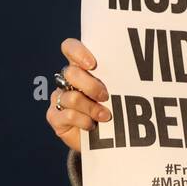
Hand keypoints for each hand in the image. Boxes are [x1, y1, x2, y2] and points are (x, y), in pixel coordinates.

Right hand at [45, 38, 110, 152]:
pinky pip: (68, 115)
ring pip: (72, 97)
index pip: (70, 48)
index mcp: (81, 67)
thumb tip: (131, 72)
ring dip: (92, 108)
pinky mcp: (54, 116)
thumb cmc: (112, 108)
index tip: (92, 64)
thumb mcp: (116, 91)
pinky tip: (91, 125)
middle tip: (105, 96)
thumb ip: (115, 78)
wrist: (102, 137)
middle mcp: (66, 80)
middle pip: (71, 72)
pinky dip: (83, 121)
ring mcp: (58, 98)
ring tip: (105, 116)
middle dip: (91, 86)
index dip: (78, 52)